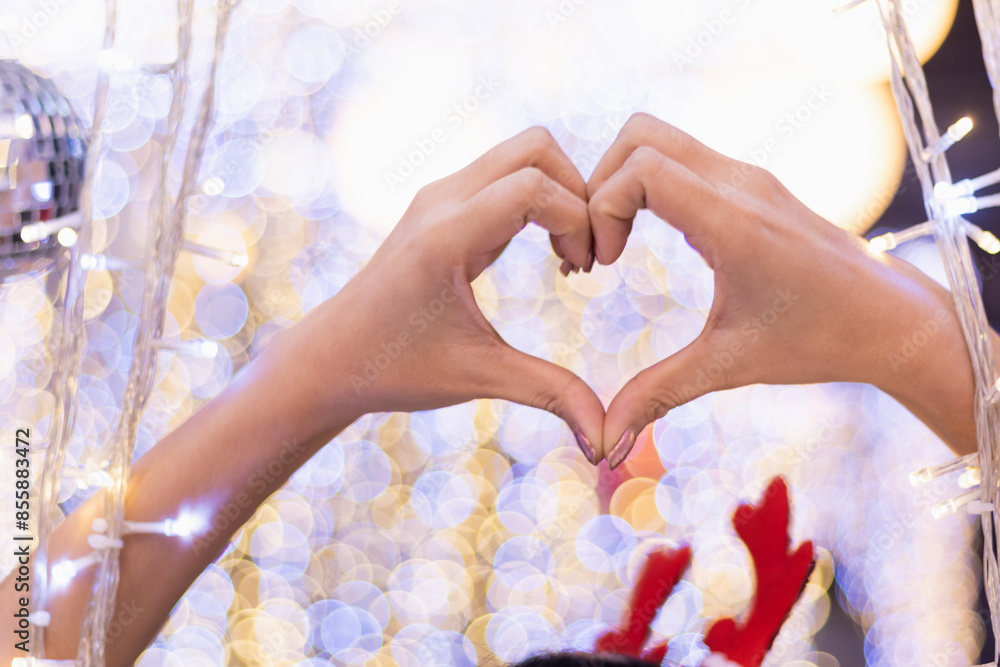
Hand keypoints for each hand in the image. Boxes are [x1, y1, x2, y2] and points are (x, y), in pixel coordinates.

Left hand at [268, 127, 605, 461]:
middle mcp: (441, 201)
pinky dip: (539, 200)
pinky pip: (506, 175)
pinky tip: (544, 254)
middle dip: (578, 193)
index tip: (587, 273)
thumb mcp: (478, 377)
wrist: (332, 358)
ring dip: (560, 195)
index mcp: (445, 235)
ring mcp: (439, 196)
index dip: (579, 221)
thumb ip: (549, 394)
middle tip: (586, 256)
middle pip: (536, 147)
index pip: (535, 185)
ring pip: (523, 154)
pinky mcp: (442, 205)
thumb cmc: (395, 368)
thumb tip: (605, 439)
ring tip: (568, 260)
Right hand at [587, 113, 976, 466]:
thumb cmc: (820, 340)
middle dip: (599, 183)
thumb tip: (604, 440)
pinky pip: (682, 158)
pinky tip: (649, 238)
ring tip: (615, 243)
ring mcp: (748, 177)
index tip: (602, 264)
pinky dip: (648, 185)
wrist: (893, 319)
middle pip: (640, 135)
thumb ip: (658, 394)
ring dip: (621, 181)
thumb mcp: (729, 366)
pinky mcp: (751, 184)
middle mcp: (740, 184)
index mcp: (734, 222)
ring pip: (658, 139)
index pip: (641, 170)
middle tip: (597, 245)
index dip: (601, 207)